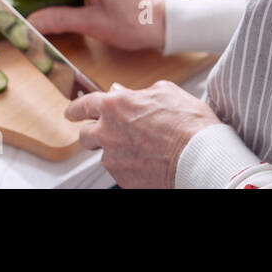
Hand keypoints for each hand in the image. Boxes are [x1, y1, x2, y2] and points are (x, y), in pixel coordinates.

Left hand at [65, 80, 220, 187]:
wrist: (199, 156)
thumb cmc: (188, 122)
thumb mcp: (166, 92)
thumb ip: (139, 92)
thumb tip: (123, 92)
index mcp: (116, 106)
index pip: (84, 105)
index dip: (75, 108)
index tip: (72, 112)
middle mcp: (108, 133)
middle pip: (85, 135)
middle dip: (92, 132)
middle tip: (108, 132)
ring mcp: (113, 159)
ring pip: (105, 154)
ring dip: (118, 150)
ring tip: (145, 148)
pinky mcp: (122, 180)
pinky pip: (120, 171)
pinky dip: (131, 166)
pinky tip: (150, 161)